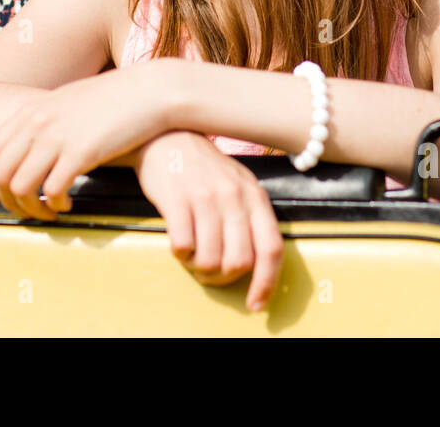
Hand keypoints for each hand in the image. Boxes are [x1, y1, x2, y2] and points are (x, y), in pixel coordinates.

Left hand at [0, 63, 175, 219]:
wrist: (150, 90)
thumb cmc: (114, 99)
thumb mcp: (69, 102)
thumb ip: (45, 121)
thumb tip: (31, 146)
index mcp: (31, 111)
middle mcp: (37, 123)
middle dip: (6, 202)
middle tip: (25, 212)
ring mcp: (58, 136)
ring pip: (20, 187)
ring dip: (31, 208)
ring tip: (48, 213)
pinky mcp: (82, 152)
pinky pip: (52, 190)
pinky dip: (55, 205)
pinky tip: (68, 205)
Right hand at [134, 131, 283, 311]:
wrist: (167, 135)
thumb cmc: (204, 169)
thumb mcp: (238, 185)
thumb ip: (250, 218)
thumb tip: (257, 266)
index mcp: (255, 196)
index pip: (271, 248)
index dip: (266, 283)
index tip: (255, 305)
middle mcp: (234, 196)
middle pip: (240, 261)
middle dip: (224, 278)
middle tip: (210, 273)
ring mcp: (205, 196)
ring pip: (210, 259)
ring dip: (200, 269)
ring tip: (193, 258)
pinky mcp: (177, 198)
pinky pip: (183, 245)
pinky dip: (180, 255)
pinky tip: (179, 243)